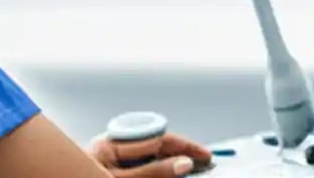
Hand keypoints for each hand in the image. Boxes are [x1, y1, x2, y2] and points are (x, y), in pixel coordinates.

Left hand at [88, 131, 213, 176]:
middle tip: (205, 165)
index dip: (184, 147)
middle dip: (180, 156)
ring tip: (191, 173)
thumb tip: (183, 164)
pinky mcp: (110, 177)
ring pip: (148, 163)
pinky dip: (156, 176)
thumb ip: (152, 173)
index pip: (156, 140)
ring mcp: (108, 167)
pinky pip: (140, 174)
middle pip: (154, 149)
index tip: (205, 156)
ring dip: (169, 169)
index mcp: (108, 146)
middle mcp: (108, 153)